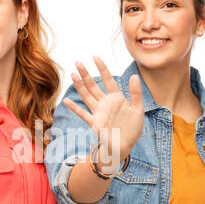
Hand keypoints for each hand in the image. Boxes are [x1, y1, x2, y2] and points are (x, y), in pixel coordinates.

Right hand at [62, 56, 144, 172]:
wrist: (125, 146)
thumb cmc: (132, 129)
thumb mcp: (138, 109)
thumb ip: (136, 93)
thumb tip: (134, 76)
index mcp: (116, 98)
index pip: (108, 80)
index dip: (102, 69)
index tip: (95, 57)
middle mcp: (105, 103)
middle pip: (93, 86)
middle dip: (86, 74)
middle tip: (78, 63)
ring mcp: (98, 113)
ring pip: (87, 96)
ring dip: (79, 86)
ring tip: (72, 75)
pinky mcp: (95, 123)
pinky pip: (83, 114)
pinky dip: (75, 108)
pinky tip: (66, 101)